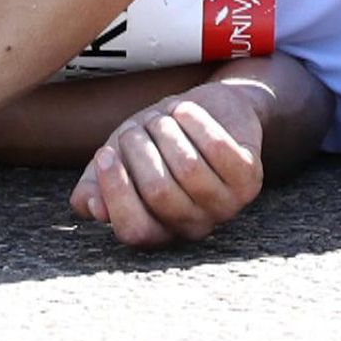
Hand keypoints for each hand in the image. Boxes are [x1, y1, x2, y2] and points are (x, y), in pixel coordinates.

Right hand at [69, 81, 267, 246]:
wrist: (206, 113)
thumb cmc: (157, 143)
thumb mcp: (119, 161)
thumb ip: (94, 186)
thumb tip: (90, 205)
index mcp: (160, 230)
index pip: (135, 230)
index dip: (116, 192)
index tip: (105, 154)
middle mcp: (194, 227)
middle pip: (160, 194)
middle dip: (140, 151)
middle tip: (135, 127)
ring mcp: (227, 205)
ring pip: (190, 170)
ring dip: (167, 132)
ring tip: (162, 115)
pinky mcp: (251, 178)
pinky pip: (220, 151)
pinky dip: (197, 123)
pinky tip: (186, 110)